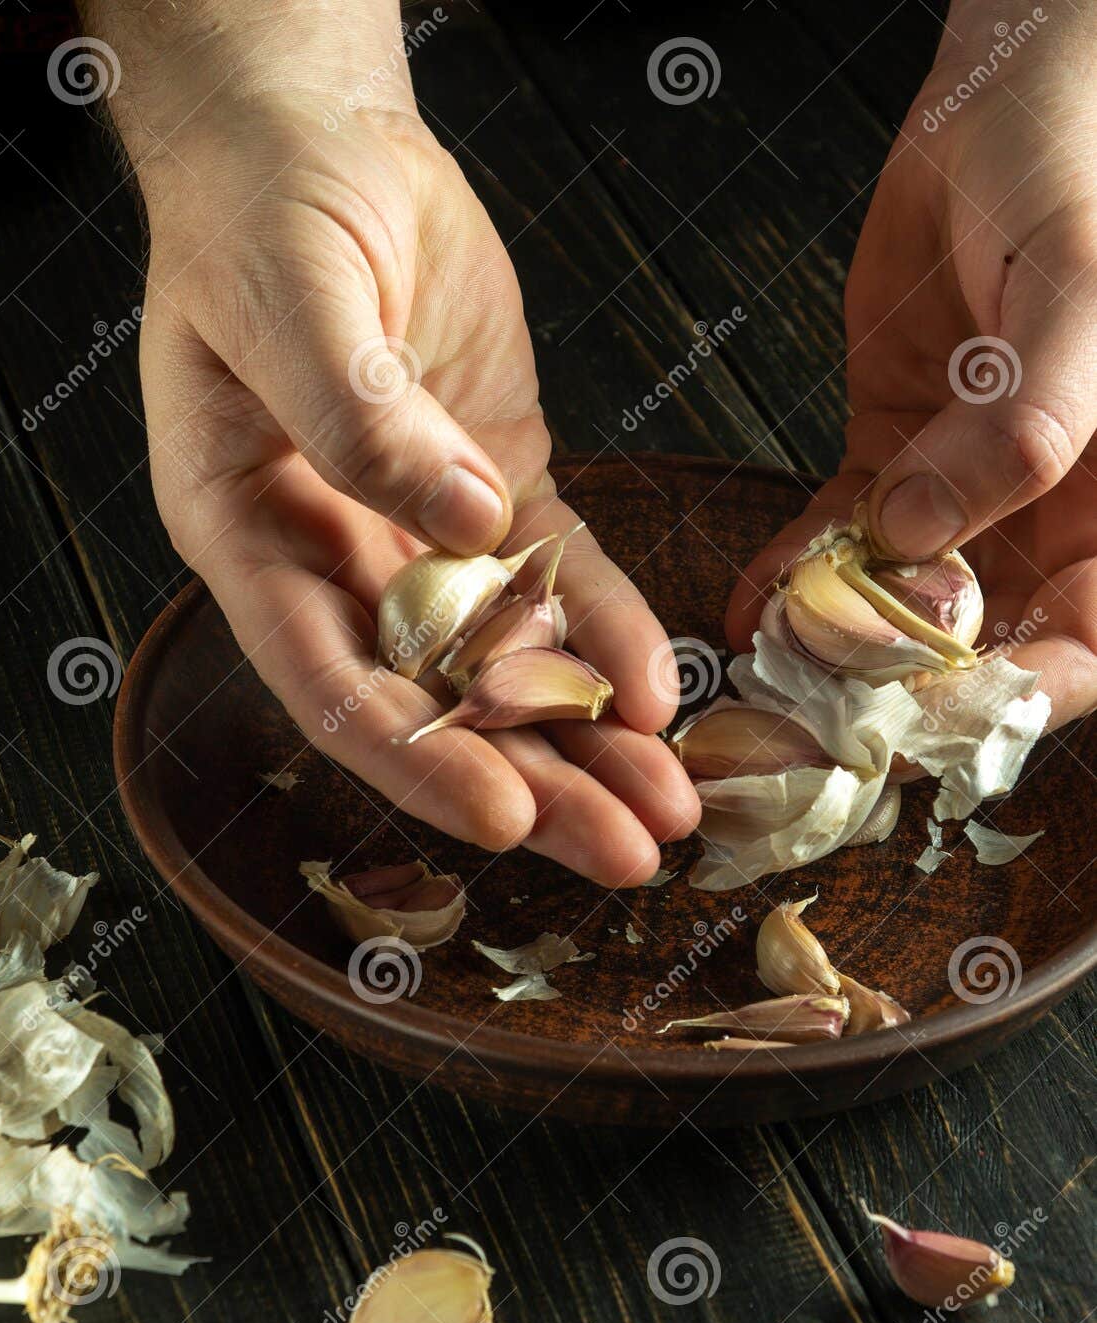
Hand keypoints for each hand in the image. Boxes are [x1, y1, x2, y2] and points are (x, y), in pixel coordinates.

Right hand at [97, 2, 698, 884]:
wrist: (317, 144)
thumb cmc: (266, 211)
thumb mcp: (291, 297)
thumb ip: (359, 417)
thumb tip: (463, 527)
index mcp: (248, 534)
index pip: (327, 679)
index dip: (414, 756)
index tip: (501, 814)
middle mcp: (332, 558)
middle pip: (434, 704)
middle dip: (531, 786)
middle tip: (624, 856)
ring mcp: (420, 533)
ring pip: (507, 664)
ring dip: (587, 741)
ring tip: (667, 813)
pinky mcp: (495, 486)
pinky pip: (559, 575)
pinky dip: (609, 631)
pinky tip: (662, 690)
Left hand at [726, 1, 1096, 728]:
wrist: (1011, 98)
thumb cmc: (1085, 179)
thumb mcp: (1080, 297)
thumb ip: (1027, 427)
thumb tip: (918, 540)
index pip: (1089, 641)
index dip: (1021, 697)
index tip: (934, 727)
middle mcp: (1053, 519)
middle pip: (984, 647)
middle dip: (902, 698)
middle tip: (814, 734)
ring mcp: (967, 496)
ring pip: (902, 605)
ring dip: (834, 649)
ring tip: (768, 684)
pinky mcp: (895, 457)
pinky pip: (843, 538)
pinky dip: (796, 576)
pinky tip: (749, 607)